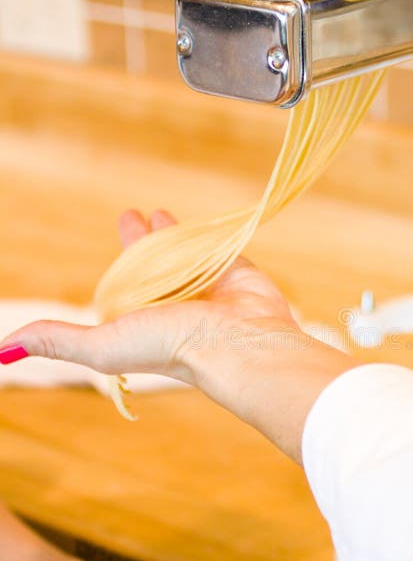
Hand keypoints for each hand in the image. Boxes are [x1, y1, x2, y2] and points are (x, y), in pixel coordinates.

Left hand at [0, 209, 296, 387]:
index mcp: (143, 320)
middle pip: (152, 265)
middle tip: (132, 215)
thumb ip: (59, 341)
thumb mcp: (103, 346)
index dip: (117, 265)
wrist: (240, 344)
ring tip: (159, 213)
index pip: (123, 287)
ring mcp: (206, 287)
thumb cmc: (171, 348)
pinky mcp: (235, 272)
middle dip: (140, 241)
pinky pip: (215, 248)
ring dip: (171, 234)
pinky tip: (199, 223)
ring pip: (183, 255)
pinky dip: (206, 236)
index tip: (109, 245)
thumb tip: (2, 347)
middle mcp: (173, 304)